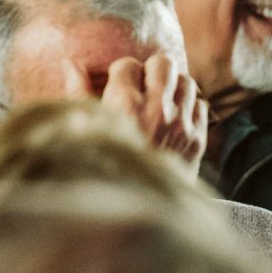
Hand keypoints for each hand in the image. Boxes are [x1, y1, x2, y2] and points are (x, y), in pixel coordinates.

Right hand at [76, 54, 206, 170]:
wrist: (136, 209)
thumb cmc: (101, 171)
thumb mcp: (84, 132)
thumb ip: (78, 94)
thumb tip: (71, 64)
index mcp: (123, 105)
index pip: (128, 65)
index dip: (121, 73)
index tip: (118, 86)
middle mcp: (156, 110)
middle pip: (163, 63)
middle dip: (151, 71)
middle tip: (143, 86)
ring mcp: (181, 124)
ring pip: (186, 81)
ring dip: (173, 87)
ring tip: (161, 101)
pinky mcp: (197, 140)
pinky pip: (200, 104)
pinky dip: (188, 107)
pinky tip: (175, 118)